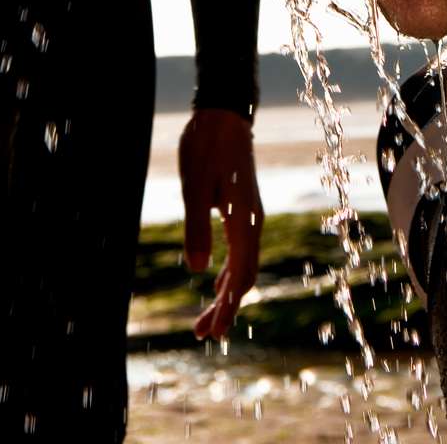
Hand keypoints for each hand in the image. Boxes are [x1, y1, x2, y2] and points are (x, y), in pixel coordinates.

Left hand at [179, 107, 262, 339]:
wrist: (224, 113)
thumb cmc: (206, 147)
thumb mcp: (194, 187)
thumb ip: (196, 228)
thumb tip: (197, 270)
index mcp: (244, 221)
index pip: (240, 277)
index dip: (228, 307)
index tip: (214, 332)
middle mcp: (252, 222)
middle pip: (244, 277)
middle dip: (225, 308)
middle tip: (202, 334)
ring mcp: (249, 215)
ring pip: (243, 265)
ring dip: (226, 293)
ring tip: (207, 317)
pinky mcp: (241, 208)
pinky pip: (240, 250)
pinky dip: (229, 273)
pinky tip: (216, 281)